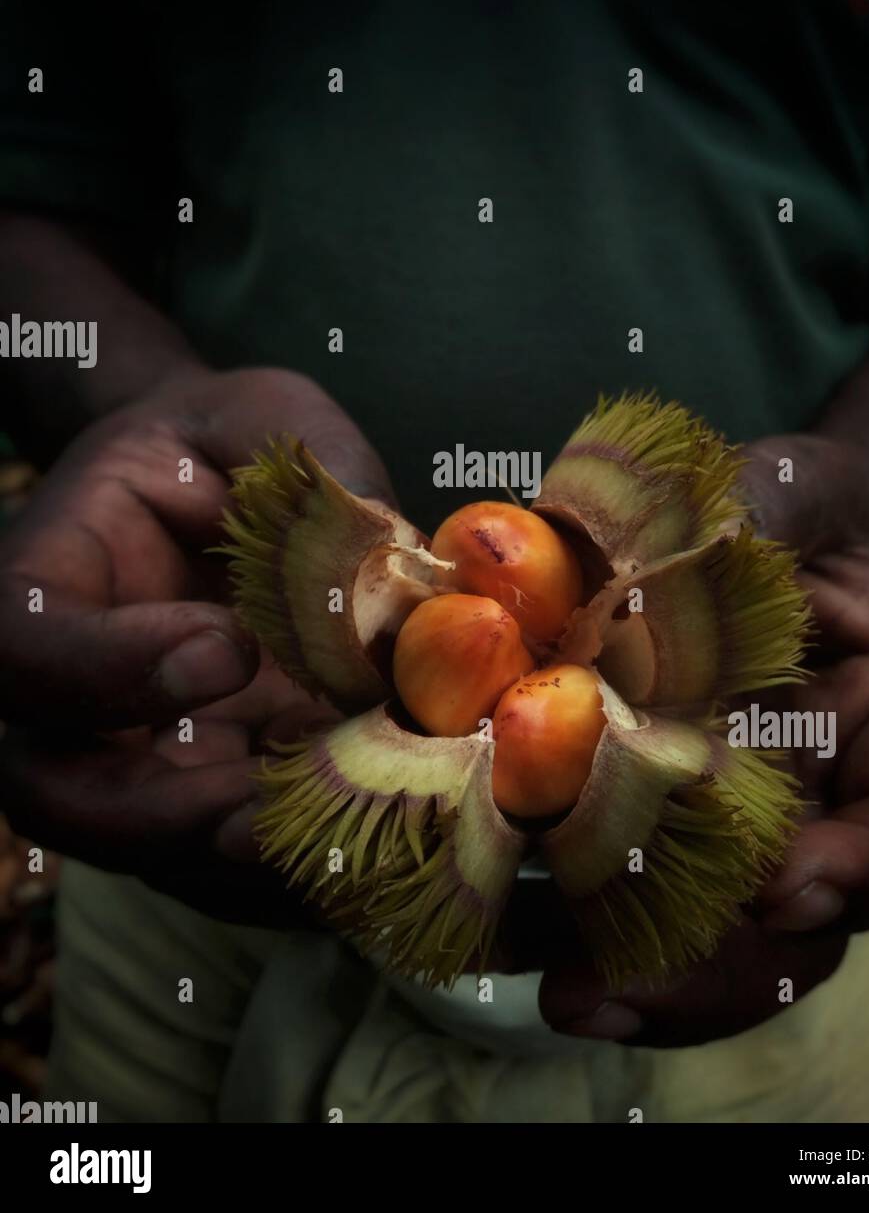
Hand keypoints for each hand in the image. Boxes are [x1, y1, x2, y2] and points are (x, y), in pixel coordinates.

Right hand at [0, 365, 392, 922]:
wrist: (216, 495)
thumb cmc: (222, 445)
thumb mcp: (263, 417)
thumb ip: (314, 470)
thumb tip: (397, 568)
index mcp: (49, 582)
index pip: (22, 648)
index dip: (105, 669)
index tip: (225, 650)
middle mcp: (71, 695)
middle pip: (56, 793)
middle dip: (157, 817)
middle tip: (266, 809)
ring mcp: (135, 760)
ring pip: (150, 853)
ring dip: (246, 870)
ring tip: (351, 855)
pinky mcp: (207, 798)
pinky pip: (228, 870)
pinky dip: (299, 885)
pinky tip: (387, 870)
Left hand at [538, 435, 868, 1043]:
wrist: (751, 542)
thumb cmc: (795, 512)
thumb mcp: (801, 487)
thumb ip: (775, 507)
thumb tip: (691, 541)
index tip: (789, 891)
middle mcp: (836, 801)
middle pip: (815, 921)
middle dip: (727, 970)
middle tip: (627, 987)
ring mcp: (755, 832)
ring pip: (730, 946)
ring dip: (650, 983)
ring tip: (564, 994)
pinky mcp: (670, 834)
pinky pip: (645, 907)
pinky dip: (586, 935)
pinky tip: (511, 945)